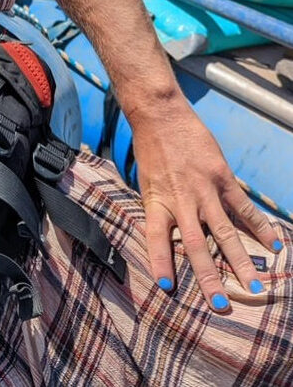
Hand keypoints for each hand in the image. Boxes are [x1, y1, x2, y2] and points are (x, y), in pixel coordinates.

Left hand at [130, 97, 280, 311]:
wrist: (159, 115)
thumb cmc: (151, 149)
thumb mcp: (146, 181)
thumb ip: (160, 207)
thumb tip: (169, 234)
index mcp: (157, 201)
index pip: (155, 238)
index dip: (160, 261)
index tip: (166, 286)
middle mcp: (180, 200)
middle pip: (195, 245)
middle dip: (208, 277)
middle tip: (220, 304)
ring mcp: (204, 189)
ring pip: (224, 232)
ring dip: (240, 261)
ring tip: (254, 286)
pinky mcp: (222, 177)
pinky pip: (243, 207)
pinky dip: (259, 226)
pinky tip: (273, 244)